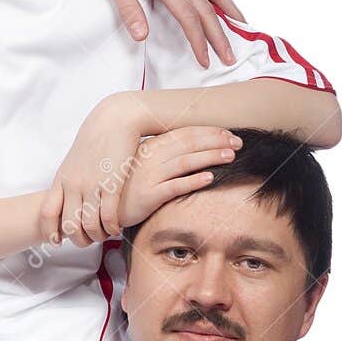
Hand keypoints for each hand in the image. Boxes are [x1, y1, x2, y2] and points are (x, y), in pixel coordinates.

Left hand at [40, 94, 146, 246]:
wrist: (115, 119)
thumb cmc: (96, 140)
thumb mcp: (75, 161)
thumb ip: (70, 181)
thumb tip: (69, 199)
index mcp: (61, 180)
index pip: (46, 213)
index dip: (50, 232)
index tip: (57, 241)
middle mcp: (73, 185)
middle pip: (69, 225)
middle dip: (79, 240)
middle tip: (89, 241)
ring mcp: (92, 185)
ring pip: (89, 226)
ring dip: (98, 236)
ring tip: (105, 234)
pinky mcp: (112, 184)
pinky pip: (108, 217)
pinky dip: (112, 228)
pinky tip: (117, 228)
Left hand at [79, 0, 244, 68]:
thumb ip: (129, 9)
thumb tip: (142, 37)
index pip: (188, 15)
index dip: (198, 40)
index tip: (204, 60)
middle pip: (207, 7)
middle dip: (219, 35)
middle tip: (230, 57)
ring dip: (229, 13)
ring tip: (243, 30)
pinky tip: (222, 5)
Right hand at [119, 126, 242, 226]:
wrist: (104, 208)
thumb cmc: (126, 186)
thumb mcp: (143, 164)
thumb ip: (164, 155)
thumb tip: (192, 147)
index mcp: (150, 147)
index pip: (183, 133)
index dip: (208, 132)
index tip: (227, 133)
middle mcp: (150, 158)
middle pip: (188, 144)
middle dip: (215, 141)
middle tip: (237, 142)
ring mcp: (149, 176)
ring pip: (185, 162)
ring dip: (210, 157)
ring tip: (230, 155)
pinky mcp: (148, 196)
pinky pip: (175, 186)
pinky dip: (193, 180)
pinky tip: (210, 177)